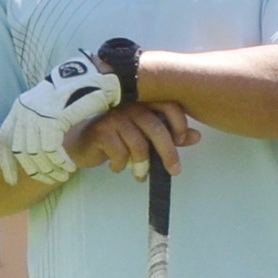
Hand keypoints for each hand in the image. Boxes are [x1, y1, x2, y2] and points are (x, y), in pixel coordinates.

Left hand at [0, 52, 121, 182]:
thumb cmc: (76, 91)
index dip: (6, 163)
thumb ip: (38, 121)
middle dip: (35, 170)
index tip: (12, 180)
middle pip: (21, 151)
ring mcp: (37, 115)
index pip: (4, 139)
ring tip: (63, 175)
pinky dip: (60, 163)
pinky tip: (69, 167)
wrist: (94, 75)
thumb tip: (32, 145)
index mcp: (20, 107)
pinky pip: (52, 151)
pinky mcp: (53, 120)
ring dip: (50, 169)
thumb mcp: (49, 105)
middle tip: (50, 179)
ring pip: (37, 154)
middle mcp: (24, 110)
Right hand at [68, 101, 197, 180]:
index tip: (180, 141)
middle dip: (168, 153)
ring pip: (138, 145)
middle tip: (174, 170)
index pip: (170, 106)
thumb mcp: (145, 137)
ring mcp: (115, 116)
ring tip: (139, 174)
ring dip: (142, 165)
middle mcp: (130, 105)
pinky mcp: (101, 130)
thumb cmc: (117, 139)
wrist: (80, 144)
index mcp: (144, 102)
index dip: (180, 124)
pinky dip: (121, 165)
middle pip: (156, 128)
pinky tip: (117, 167)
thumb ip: (170, 135)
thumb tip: (197, 136)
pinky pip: (120, 153)